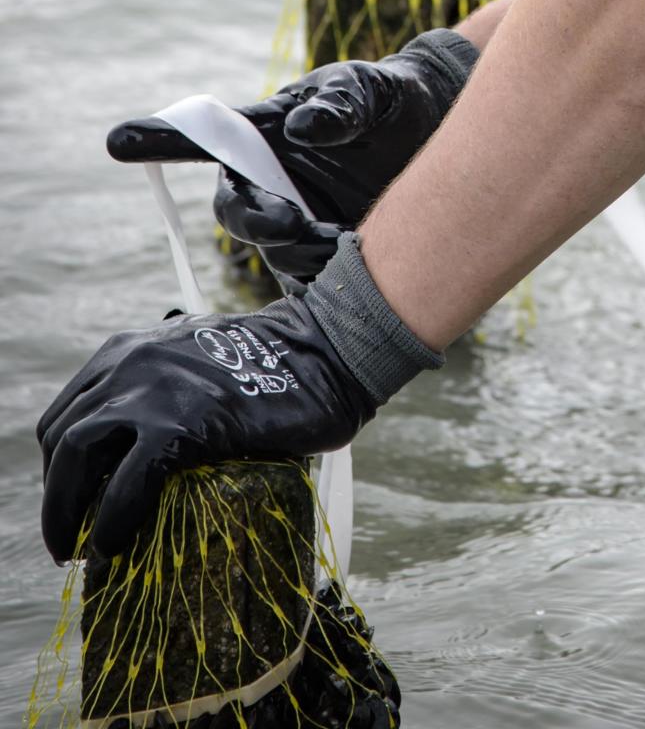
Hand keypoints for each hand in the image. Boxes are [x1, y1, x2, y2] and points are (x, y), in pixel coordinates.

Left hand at [38, 295, 373, 563]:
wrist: (327, 350)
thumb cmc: (274, 367)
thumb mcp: (197, 361)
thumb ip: (162, 391)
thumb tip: (142, 456)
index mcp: (129, 349)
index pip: (68, 415)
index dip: (64, 468)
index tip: (78, 501)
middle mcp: (128, 363)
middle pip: (62, 440)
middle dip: (59, 496)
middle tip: (74, 538)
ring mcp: (151, 391)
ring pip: (76, 459)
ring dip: (69, 513)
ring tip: (87, 552)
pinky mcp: (182, 424)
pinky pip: (124, 486)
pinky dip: (112, 523)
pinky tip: (117, 547)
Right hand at [106, 29, 478, 285]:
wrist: (436, 136)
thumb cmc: (387, 101)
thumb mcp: (370, 90)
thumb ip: (339, 105)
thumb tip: (300, 127)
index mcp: (261, 135)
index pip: (202, 138)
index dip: (157, 139)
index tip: (117, 139)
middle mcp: (267, 183)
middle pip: (237, 213)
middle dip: (260, 221)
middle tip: (296, 222)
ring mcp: (293, 224)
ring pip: (277, 254)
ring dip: (304, 254)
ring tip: (351, 240)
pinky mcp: (322, 261)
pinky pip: (309, 285)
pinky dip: (330, 281)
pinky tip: (363, 262)